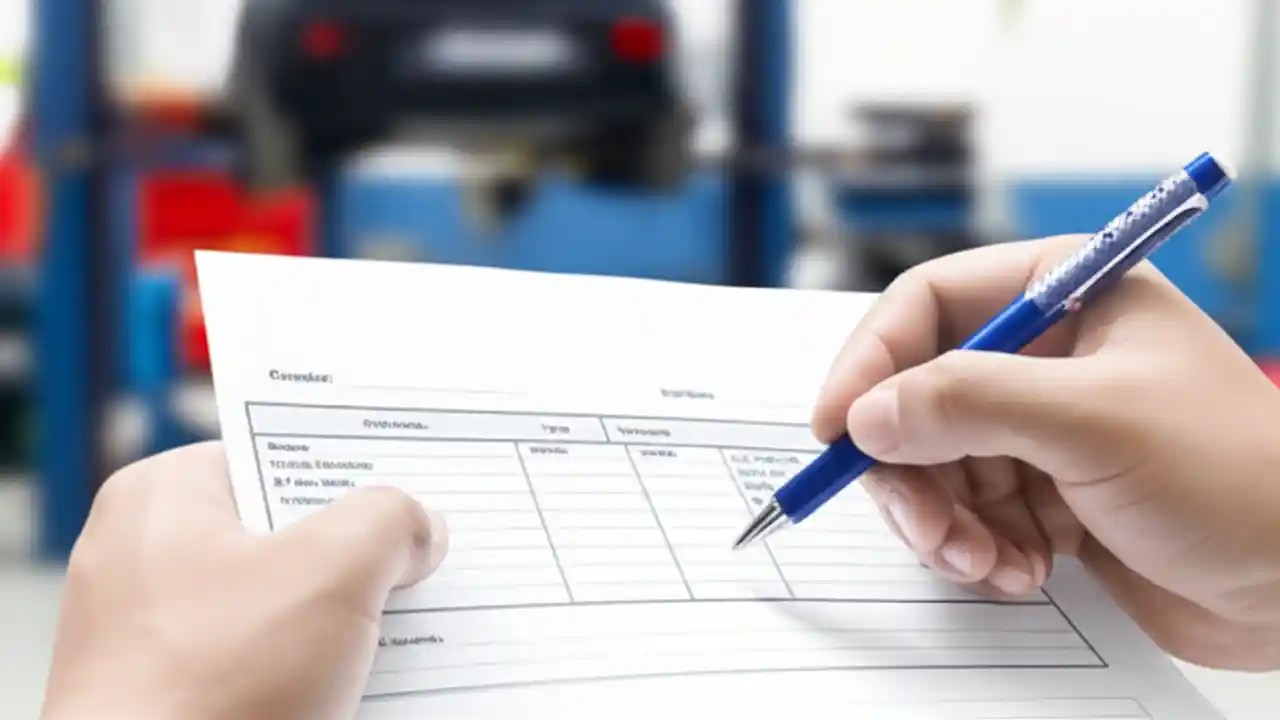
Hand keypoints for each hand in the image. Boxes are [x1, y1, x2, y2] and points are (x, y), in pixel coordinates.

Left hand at [40, 442, 448, 719]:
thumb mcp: (333, 571)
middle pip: (286, 531)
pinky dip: (309, 668)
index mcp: (163, 496)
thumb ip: (390, 520)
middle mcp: (146, 555)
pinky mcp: (173, 690)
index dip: (354, 473)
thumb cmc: (210, 689)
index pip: (281, 453)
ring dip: (343, 620)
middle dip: (359, 554)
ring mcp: (154, 629)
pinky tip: (354, 685)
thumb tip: (417, 528)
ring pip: (279, 602)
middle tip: (416, 567)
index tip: (412, 492)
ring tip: (393, 636)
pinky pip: (261, 658)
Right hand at [812, 237, 1279, 670]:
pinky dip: (976, 549)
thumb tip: (865, 416)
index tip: (836, 428)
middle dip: (911, 468)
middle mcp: (1043, 356)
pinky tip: (1022, 573)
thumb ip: (969, 404)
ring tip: (987, 563)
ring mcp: (1042, 428)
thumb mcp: (1094, 423)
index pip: (927, 306)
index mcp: (1062, 296)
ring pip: (934, 463)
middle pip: (917, 395)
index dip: (870, 363)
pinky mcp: (1045, 494)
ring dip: (944, 522)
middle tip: (925, 526)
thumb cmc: (1235, 476)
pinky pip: (968, 514)